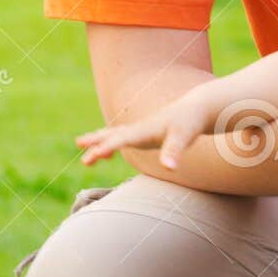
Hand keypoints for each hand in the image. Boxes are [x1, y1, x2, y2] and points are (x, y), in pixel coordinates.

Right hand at [76, 88, 216, 168]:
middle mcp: (140, 128)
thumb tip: (170, 168)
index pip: (120, 140)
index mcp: (145, 130)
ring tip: (86, 151)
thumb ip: (174, 152)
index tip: (90, 157)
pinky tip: (109, 154)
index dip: (105, 148)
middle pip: (113, 134)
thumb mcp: (183, 138)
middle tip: (78, 143)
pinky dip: (112, 144)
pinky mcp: (148, 133)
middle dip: (96, 141)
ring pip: (116, 135)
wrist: (198, 108)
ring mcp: (143, 130)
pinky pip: (124, 138)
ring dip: (100, 142)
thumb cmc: (190, 123)